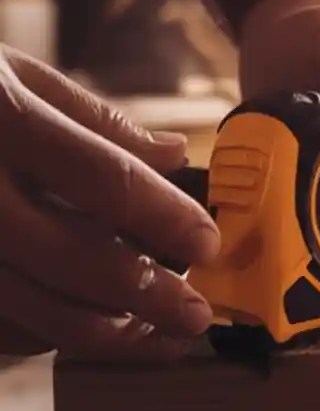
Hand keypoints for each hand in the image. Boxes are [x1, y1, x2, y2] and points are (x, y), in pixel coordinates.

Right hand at [0, 45, 219, 359]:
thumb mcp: (12, 74)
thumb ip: (98, 120)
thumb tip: (176, 156)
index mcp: (0, 117)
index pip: (106, 179)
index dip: (167, 218)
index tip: (208, 244)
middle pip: (73, 259)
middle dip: (147, 295)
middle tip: (194, 314)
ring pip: (32, 310)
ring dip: (106, 333)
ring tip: (156, 336)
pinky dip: (47, 337)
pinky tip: (87, 329)